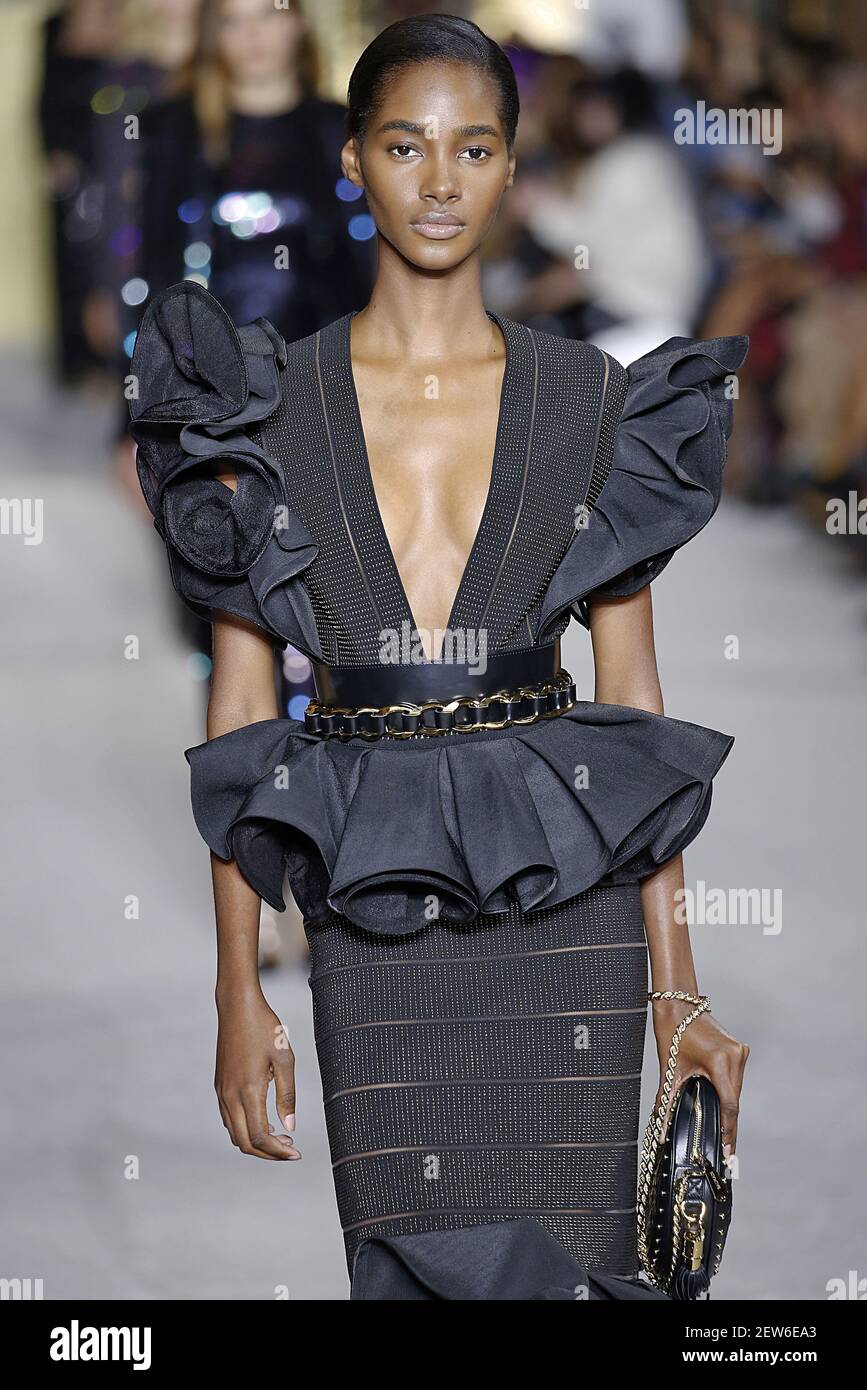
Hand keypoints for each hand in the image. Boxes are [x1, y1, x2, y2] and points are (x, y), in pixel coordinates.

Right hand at [214, 984, 300, 1160]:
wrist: (237, 1005)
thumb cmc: (264, 1027)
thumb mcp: (284, 1058)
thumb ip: (287, 1095)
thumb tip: (290, 1126)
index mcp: (247, 1090)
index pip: (259, 1137)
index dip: (277, 1151)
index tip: (296, 1153)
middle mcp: (229, 1095)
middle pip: (244, 1142)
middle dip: (268, 1153)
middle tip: (290, 1149)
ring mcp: (221, 1091)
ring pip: (234, 1132)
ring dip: (256, 1142)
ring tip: (280, 1137)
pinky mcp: (219, 1085)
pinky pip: (229, 1118)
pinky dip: (245, 1128)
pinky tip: (263, 1120)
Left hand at [651, 998, 748, 1160]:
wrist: (679, 1003)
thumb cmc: (672, 1032)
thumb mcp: (670, 1069)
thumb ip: (666, 1100)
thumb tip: (660, 1126)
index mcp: (720, 1061)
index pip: (729, 1104)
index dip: (728, 1130)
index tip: (728, 1151)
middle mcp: (735, 1056)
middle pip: (735, 1099)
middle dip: (729, 1123)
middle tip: (726, 1150)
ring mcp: (739, 1051)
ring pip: (737, 1089)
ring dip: (730, 1107)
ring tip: (724, 1133)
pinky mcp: (738, 1049)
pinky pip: (736, 1077)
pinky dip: (729, 1091)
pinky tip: (723, 1106)